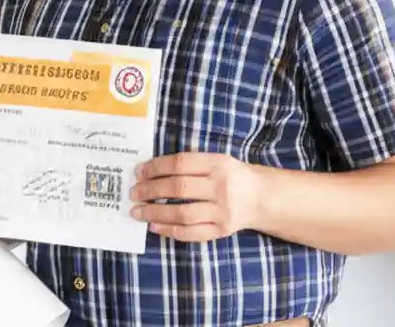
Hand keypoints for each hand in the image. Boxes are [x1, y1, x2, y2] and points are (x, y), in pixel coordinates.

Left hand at [129, 152, 262, 241]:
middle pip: (179, 188)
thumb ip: (189, 164)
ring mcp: (222, 211)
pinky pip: (191, 233)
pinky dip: (170, 230)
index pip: (180, 164)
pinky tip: (154, 226)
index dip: (155, 168)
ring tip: (138, 212)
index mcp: (217, 164)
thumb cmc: (231, 176)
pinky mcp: (221, 230)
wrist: (261, 198)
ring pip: (182, 213)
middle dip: (151, 191)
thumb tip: (149, 171)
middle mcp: (220, 187)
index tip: (138, 172)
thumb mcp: (216, 160)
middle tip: (134, 193)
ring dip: (155, 213)